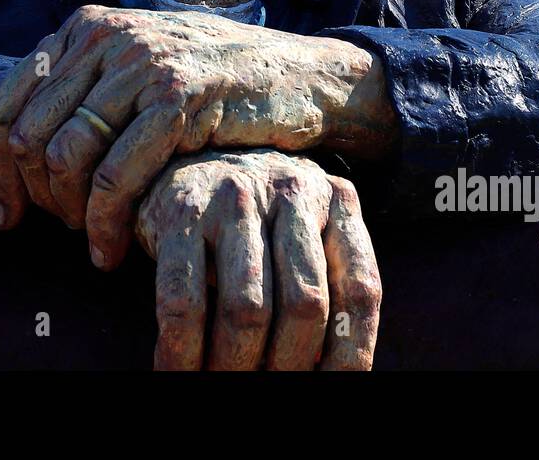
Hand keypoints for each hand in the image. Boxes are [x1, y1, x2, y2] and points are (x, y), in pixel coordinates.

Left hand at [0, 5, 395, 268]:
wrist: (301, 75)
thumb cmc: (215, 82)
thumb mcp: (144, 63)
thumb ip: (88, 84)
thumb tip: (20, 141)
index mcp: (87, 26)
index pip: (6, 101)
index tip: (8, 214)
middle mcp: (107, 37)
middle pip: (27, 134)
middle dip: (34, 198)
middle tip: (60, 233)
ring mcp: (143, 65)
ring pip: (64, 156)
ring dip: (69, 215)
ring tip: (92, 242)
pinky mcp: (178, 100)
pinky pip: (115, 176)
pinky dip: (105, 223)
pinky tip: (114, 248)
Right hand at [135, 149, 381, 369]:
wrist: (191, 149)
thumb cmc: (261, 212)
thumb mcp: (308, 230)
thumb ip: (328, 281)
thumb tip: (328, 368)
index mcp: (337, 200)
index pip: (361, 292)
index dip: (352, 355)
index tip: (331, 388)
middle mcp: (291, 190)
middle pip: (304, 305)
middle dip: (288, 367)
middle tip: (270, 389)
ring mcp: (233, 198)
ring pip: (247, 309)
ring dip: (235, 365)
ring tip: (224, 383)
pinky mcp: (181, 212)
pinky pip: (183, 300)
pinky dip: (181, 352)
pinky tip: (177, 370)